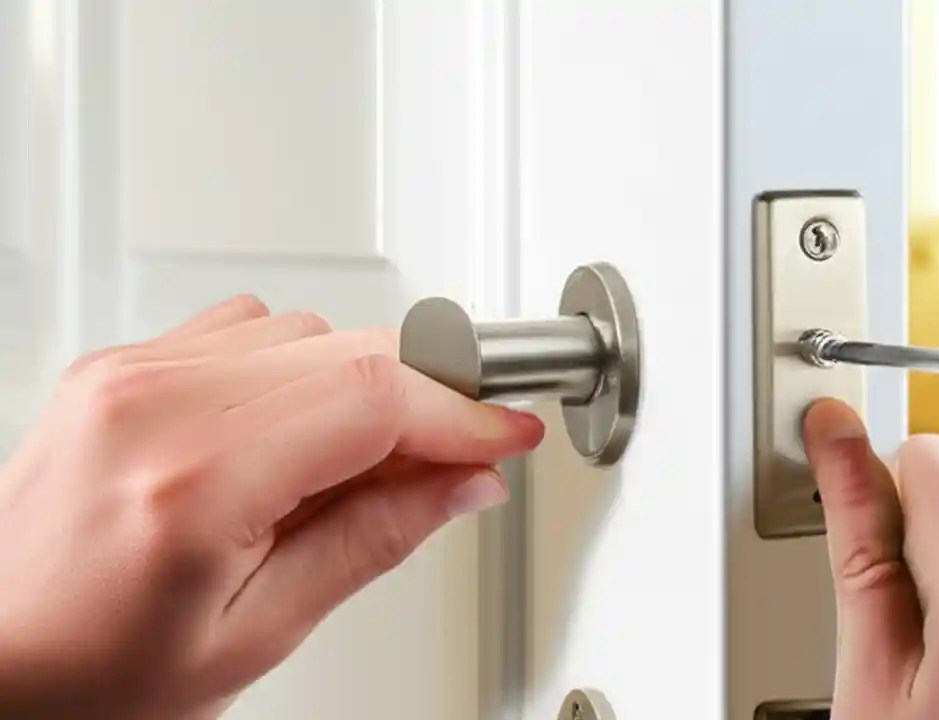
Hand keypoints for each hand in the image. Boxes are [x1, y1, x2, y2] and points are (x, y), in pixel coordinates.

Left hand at [0, 296, 543, 718]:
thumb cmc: (88, 682)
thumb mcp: (256, 636)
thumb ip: (374, 540)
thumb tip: (462, 482)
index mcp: (189, 481)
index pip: (372, 398)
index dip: (463, 412)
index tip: (508, 435)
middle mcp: (150, 404)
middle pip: (349, 347)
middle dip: (428, 396)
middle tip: (460, 459)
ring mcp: (126, 374)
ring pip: (307, 328)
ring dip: (364, 382)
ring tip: (364, 468)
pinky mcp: (118, 366)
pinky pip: (248, 328)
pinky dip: (302, 368)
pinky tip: (300, 433)